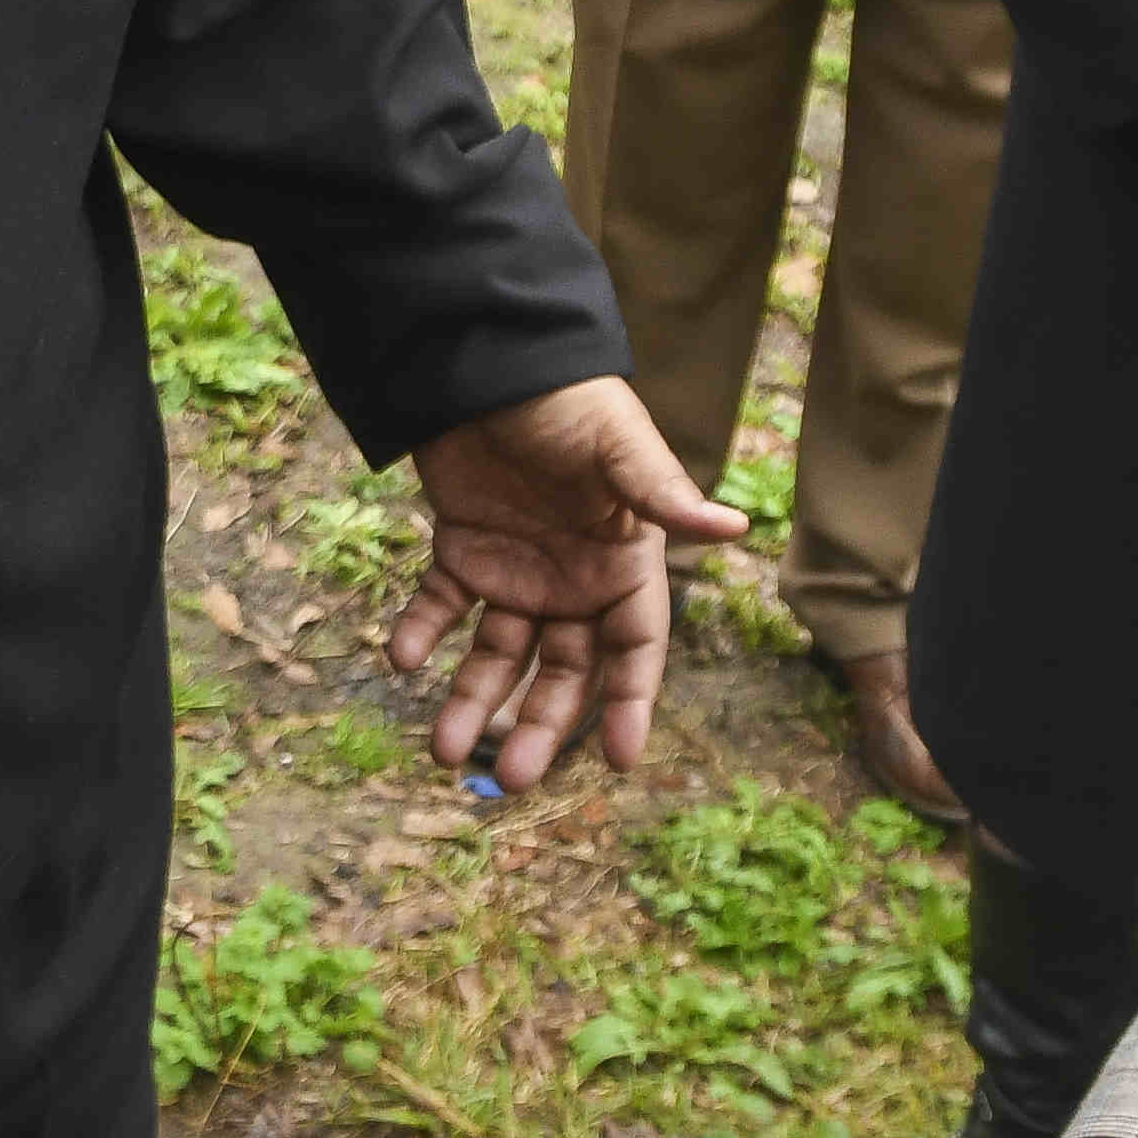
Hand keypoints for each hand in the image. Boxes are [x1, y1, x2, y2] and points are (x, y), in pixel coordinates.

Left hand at [389, 378, 741, 790]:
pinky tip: (402, 659)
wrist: (489, 358)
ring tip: (443, 750)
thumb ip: (661, 493)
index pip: (634, 648)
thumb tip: (735, 527)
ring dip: (473, 701)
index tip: (619, 760)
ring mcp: (516, 570)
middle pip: (562, 671)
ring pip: (498, 656)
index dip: (630, 703)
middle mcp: (572, 579)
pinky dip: (421, 633)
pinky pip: (441, 607)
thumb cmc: (567, 400)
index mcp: (623, 561)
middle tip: (511, 779)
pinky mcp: (461, 552)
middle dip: (539, 725)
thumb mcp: (617, 445)